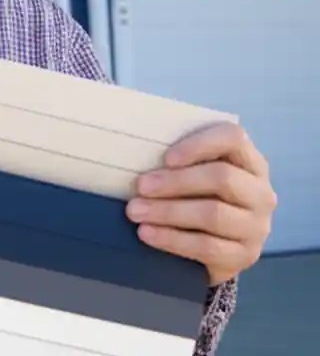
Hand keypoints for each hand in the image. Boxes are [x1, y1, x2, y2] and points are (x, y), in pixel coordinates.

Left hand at [127, 122, 276, 285]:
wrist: (214, 248)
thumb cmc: (197, 198)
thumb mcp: (194, 174)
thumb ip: (179, 161)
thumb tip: (139, 155)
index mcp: (250, 162)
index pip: (233, 138)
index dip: (199, 144)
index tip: (166, 158)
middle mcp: (260, 192)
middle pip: (222, 178)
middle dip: (176, 182)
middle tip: (140, 187)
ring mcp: (256, 226)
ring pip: (213, 214)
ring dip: (168, 211)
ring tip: (135, 211)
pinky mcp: (244, 255)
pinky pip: (207, 247)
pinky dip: (172, 239)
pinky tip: (147, 233)